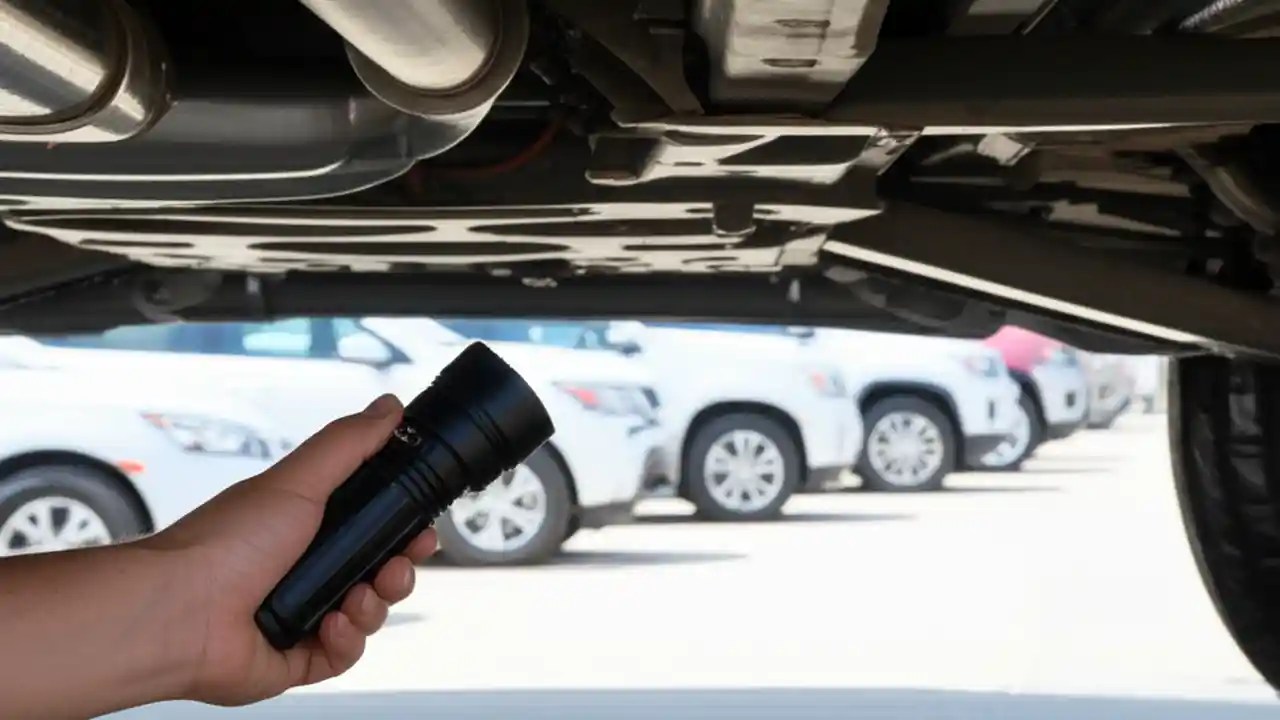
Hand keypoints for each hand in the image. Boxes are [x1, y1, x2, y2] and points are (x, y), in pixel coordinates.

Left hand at [145, 394, 436, 705]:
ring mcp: (301, 616)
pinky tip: (330, 625)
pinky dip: (346, 640)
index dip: (403, 530)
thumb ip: (348, 444)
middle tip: (398, 565)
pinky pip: (344, 654)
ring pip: (368, 615)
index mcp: (306, 527)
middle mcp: (305, 570)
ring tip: (355, 598)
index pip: (373, 527)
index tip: (422, 529)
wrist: (177, 613)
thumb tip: (388, 407)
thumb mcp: (296, 480)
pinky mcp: (295, 658)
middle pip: (380, 573)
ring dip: (375, 605)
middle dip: (400, 570)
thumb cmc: (223, 543)